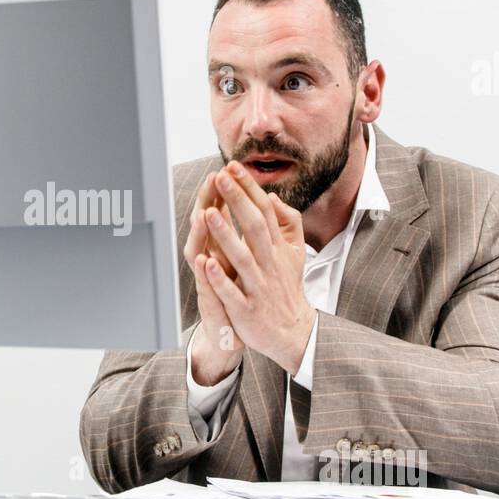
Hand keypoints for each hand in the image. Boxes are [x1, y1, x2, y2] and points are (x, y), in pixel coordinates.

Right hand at [184, 172, 243, 384]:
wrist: (231, 336)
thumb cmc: (240, 292)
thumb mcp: (251, 258)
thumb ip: (258, 230)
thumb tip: (267, 200)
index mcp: (223, 247)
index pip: (221, 212)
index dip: (225, 191)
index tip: (229, 168)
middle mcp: (210, 259)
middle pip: (204, 226)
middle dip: (210, 201)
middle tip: (214, 179)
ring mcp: (207, 280)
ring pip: (199, 252)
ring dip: (203, 234)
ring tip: (207, 213)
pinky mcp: (211, 303)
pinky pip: (206, 286)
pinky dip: (205, 273)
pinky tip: (206, 260)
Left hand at [201, 161, 316, 374]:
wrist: (292, 331)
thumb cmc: (285, 286)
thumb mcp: (294, 252)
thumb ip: (288, 223)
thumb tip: (273, 197)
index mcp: (277, 248)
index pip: (264, 212)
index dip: (249, 189)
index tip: (234, 166)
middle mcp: (269, 264)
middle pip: (254, 227)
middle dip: (237, 201)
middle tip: (221, 176)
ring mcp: (258, 286)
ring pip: (241, 258)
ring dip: (225, 236)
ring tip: (209, 213)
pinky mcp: (247, 309)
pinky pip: (232, 293)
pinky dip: (219, 279)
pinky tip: (204, 263)